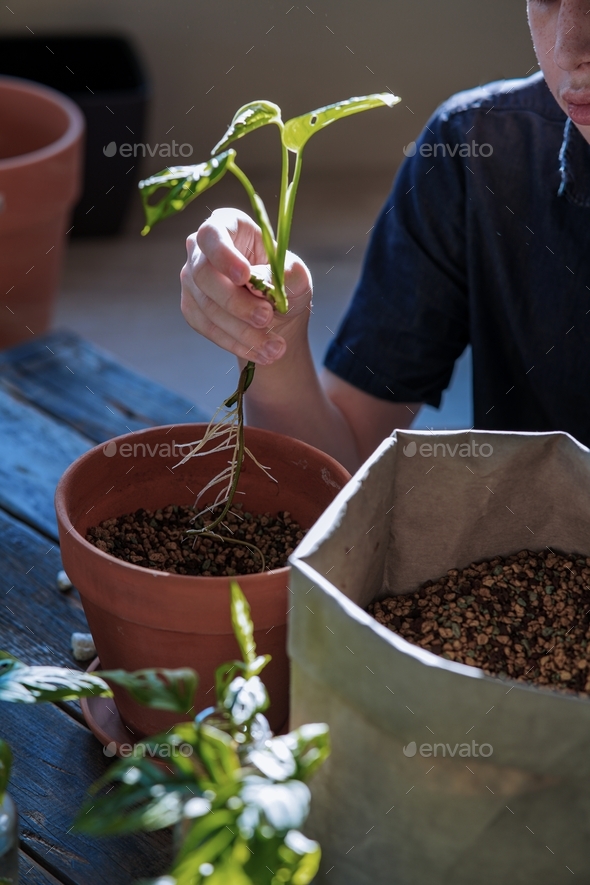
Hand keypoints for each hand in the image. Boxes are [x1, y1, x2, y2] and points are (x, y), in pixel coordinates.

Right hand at [181, 208, 312, 364]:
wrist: (277, 318)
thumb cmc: (285, 285)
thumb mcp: (297, 277)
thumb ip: (285, 275)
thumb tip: (259, 284)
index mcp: (228, 225)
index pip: (213, 234)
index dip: (224, 255)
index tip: (245, 276)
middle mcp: (201, 249)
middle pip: (204, 274)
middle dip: (236, 302)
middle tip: (267, 318)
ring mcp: (192, 279)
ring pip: (206, 306)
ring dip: (241, 330)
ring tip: (275, 347)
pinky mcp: (192, 307)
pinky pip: (206, 327)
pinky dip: (234, 342)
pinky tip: (260, 352)